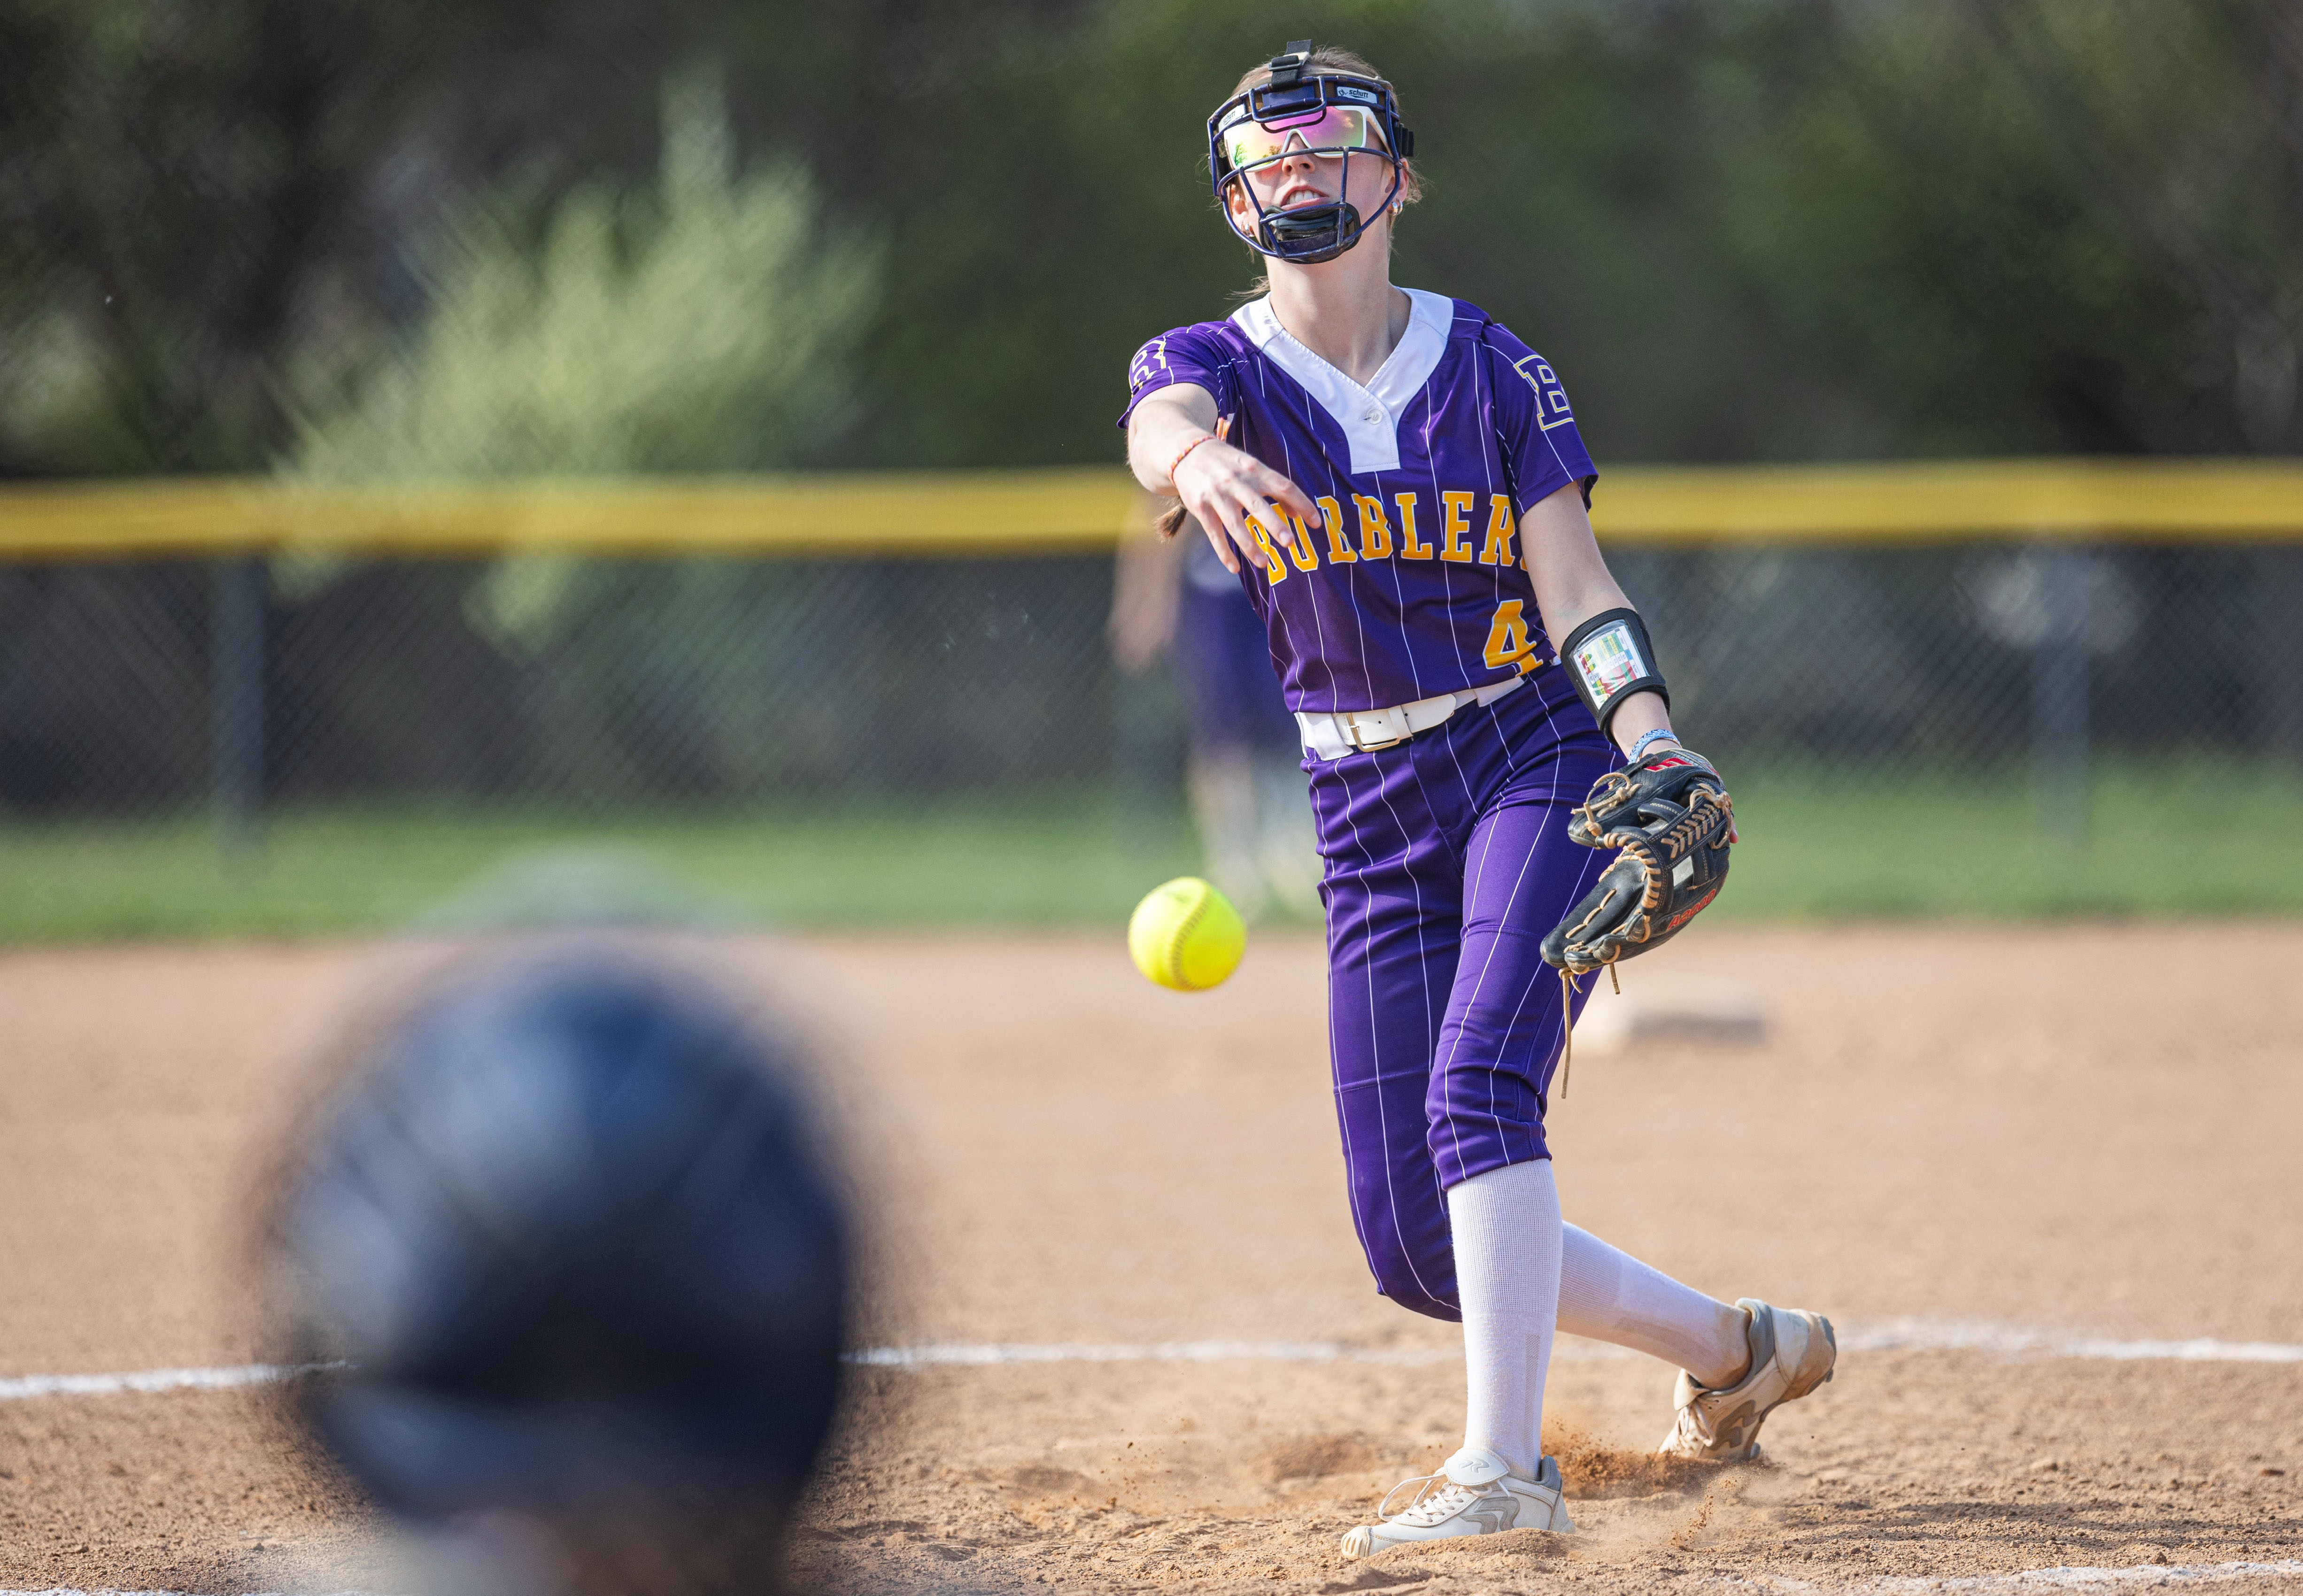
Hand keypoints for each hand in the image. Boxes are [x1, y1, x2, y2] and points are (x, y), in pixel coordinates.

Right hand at [1170, 435, 1322, 575]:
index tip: (1316, 523)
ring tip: (1264, 563)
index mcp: (1254, 469)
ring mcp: (1217, 495)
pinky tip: (1234, 568)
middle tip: (1290, 543)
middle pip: (1258, 505)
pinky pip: (1214, 534)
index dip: (1302, 504)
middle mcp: (1235, 481)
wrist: (1184, 452)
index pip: (1284, 486)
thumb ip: (1272, 485)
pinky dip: (1224, 553)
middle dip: (1274, 525)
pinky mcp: (1200, 508)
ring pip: (1235, 524)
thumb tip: (1296, 512)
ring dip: (1250, 546)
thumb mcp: (1250, 465)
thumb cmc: (1226, 462)